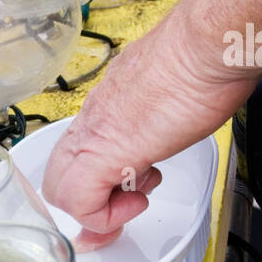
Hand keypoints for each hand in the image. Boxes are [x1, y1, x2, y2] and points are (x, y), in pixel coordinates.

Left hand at [42, 0, 261, 243]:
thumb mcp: (163, 94)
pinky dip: (104, 217)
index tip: (113, 203)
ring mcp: (93, 134)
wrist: (204, 44)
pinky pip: (80, 201)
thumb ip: (150, 113)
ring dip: (99, 208)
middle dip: (87, 205)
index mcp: (101, 108)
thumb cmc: (197, 58)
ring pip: (60, 191)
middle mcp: (89, 121)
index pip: (70, 157)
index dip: (86, 189)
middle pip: (56, 178)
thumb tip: (162, 120)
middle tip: (123, 206)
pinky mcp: (106, 151)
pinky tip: (136, 200)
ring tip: (139, 190)